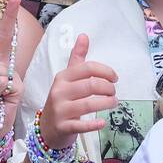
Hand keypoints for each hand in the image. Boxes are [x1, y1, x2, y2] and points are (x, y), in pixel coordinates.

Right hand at [38, 34, 117, 149]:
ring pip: (89, 104)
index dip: (105, 71)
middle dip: (108, 88)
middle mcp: (59, 91)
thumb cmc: (62, 99)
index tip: (115, 78)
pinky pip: (82, 125)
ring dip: (106, 103)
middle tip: (114, 92)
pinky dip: (95, 124)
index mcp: (63, 77)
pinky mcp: (63, 126)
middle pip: (91, 85)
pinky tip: (103, 122)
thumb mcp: (67, 77)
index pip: (87, 68)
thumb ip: (77, 58)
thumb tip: (84, 35)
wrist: (47, 128)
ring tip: (113, 103)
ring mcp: (60, 110)